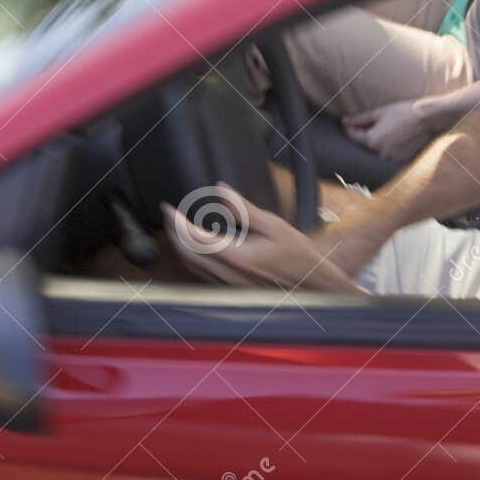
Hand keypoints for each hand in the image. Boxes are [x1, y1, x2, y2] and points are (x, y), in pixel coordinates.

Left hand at [164, 183, 360, 293]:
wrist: (312, 286)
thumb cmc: (297, 256)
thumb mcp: (274, 225)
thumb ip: (244, 209)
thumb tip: (221, 190)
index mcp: (237, 256)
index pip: (195, 238)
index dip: (177, 222)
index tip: (168, 208)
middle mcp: (228, 274)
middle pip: (187, 253)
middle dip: (173, 233)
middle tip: (168, 214)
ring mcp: (227, 285)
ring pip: (191, 266)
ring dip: (180, 246)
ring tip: (177, 227)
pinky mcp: (230, 289)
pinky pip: (201, 274)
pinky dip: (192, 258)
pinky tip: (195, 247)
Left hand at [343, 98, 437, 160]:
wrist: (427, 119)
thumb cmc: (403, 113)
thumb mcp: (379, 112)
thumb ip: (359, 118)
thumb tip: (344, 121)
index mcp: (372, 141)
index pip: (352, 136)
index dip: (349, 127)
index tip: (349, 120)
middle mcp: (380, 153)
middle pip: (364, 144)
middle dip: (363, 134)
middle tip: (366, 122)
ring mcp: (391, 158)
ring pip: (377, 149)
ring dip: (376, 141)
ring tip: (384, 128)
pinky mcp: (401, 159)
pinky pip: (388, 153)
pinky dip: (387, 146)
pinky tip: (394, 135)